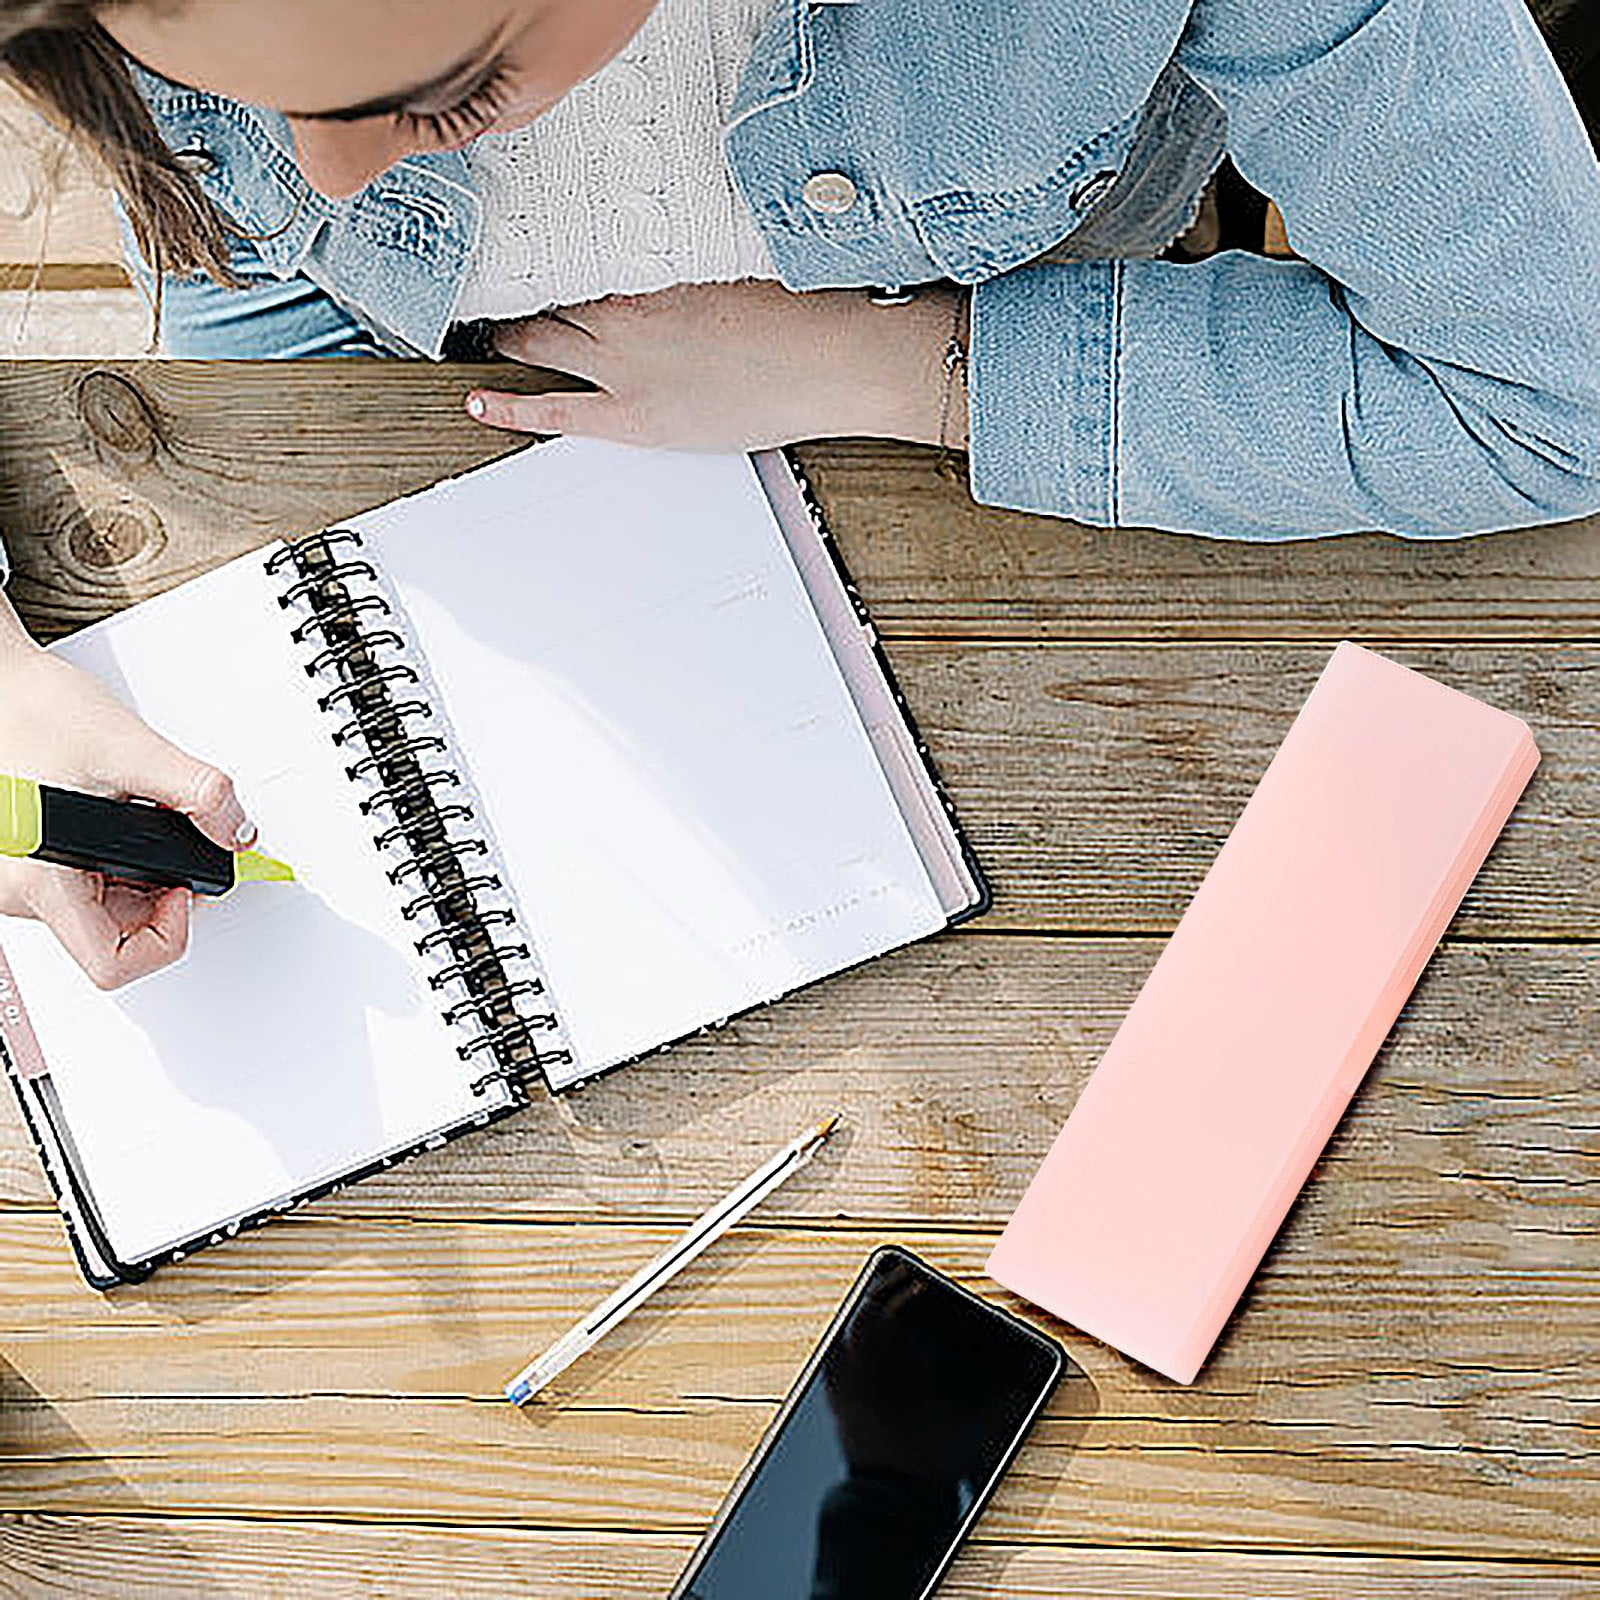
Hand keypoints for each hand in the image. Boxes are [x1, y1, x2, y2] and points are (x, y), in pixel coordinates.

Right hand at [0, 596, 253, 988]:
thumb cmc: (34, 709)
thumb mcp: (131, 747)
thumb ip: (196, 792)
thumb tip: (236, 831)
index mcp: (38, 878)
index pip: (112, 964)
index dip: (167, 936)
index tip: (186, 890)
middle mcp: (20, 890)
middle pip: (114, 937)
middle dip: (162, 897)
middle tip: (182, 847)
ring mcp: (23, 879)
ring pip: (104, 912)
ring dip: (144, 875)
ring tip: (146, 820)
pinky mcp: (32, 862)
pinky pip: (89, 884)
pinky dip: (122, 860)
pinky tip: (126, 820)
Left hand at [464, 280, 967, 452]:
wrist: (829, 360)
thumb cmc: (803, 316)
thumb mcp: (744, 271)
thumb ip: (700, 274)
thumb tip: (687, 277)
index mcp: (654, 270)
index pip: (584, 263)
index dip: (559, 264)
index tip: (543, 260)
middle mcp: (628, 312)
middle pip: (554, 302)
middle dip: (524, 298)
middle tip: (498, 297)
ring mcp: (624, 365)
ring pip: (543, 345)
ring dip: (511, 342)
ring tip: (487, 340)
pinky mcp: (633, 416)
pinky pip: (554, 411)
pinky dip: (511, 407)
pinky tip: (479, 403)